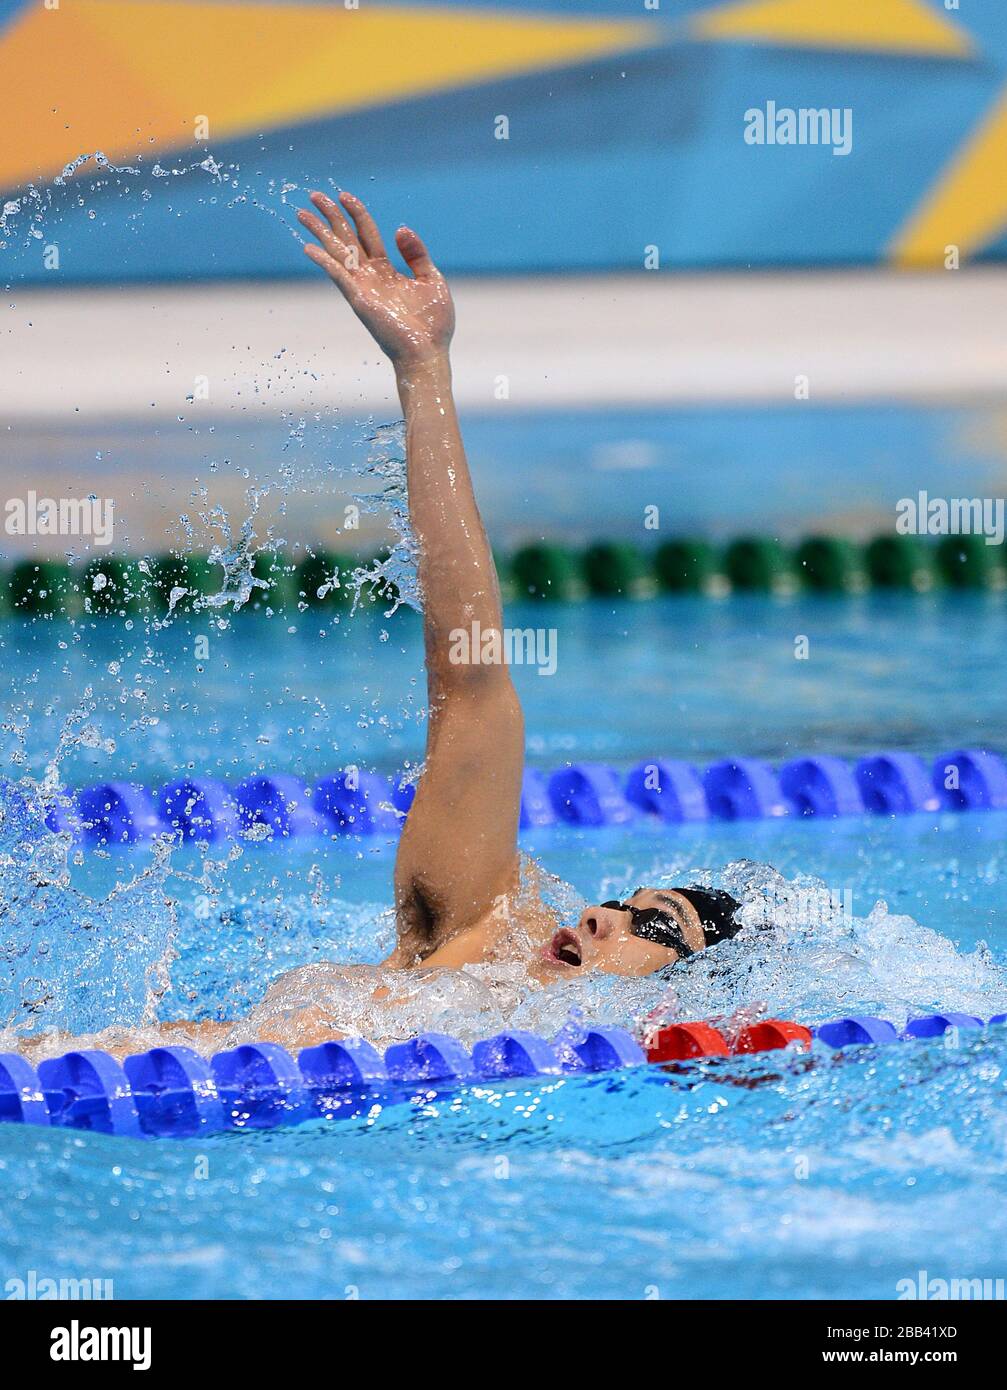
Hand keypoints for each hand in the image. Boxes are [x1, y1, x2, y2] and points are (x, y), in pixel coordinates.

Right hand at [298, 190, 454, 368]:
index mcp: (387, 270)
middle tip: (313, 195)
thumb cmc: (432, 323)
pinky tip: (308, 248)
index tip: (343, 195)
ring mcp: (362, 288)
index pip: (367, 234)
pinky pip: (339, 276)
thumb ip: (416, 254)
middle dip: (330, 216)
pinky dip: (325, 262)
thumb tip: (399, 229)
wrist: (427, 353)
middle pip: (346, 238)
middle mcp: (370, 276)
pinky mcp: (359, 300)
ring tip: (301, 213)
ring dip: (319, 233)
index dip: (356, 213)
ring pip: (337, 252)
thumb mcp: (431, 280)